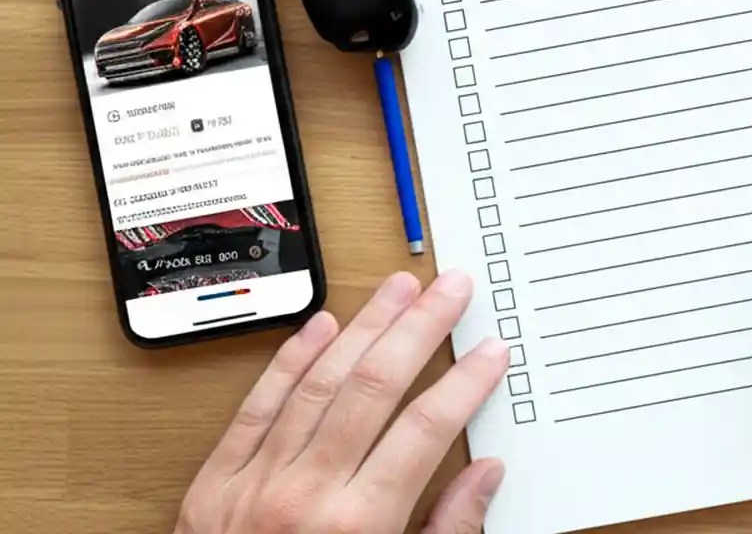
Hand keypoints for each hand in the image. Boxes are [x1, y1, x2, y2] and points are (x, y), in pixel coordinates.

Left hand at [176, 271, 508, 533]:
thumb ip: (446, 531)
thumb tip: (487, 475)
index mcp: (357, 527)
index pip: (425, 429)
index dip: (464, 383)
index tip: (490, 352)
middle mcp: (304, 496)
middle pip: (374, 388)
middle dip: (421, 329)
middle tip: (451, 289)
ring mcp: (253, 483)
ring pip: (318, 383)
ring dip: (364, 327)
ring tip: (399, 290)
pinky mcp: (213, 483)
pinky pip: (255, 406)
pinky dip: (289, 361)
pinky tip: (322, 325)